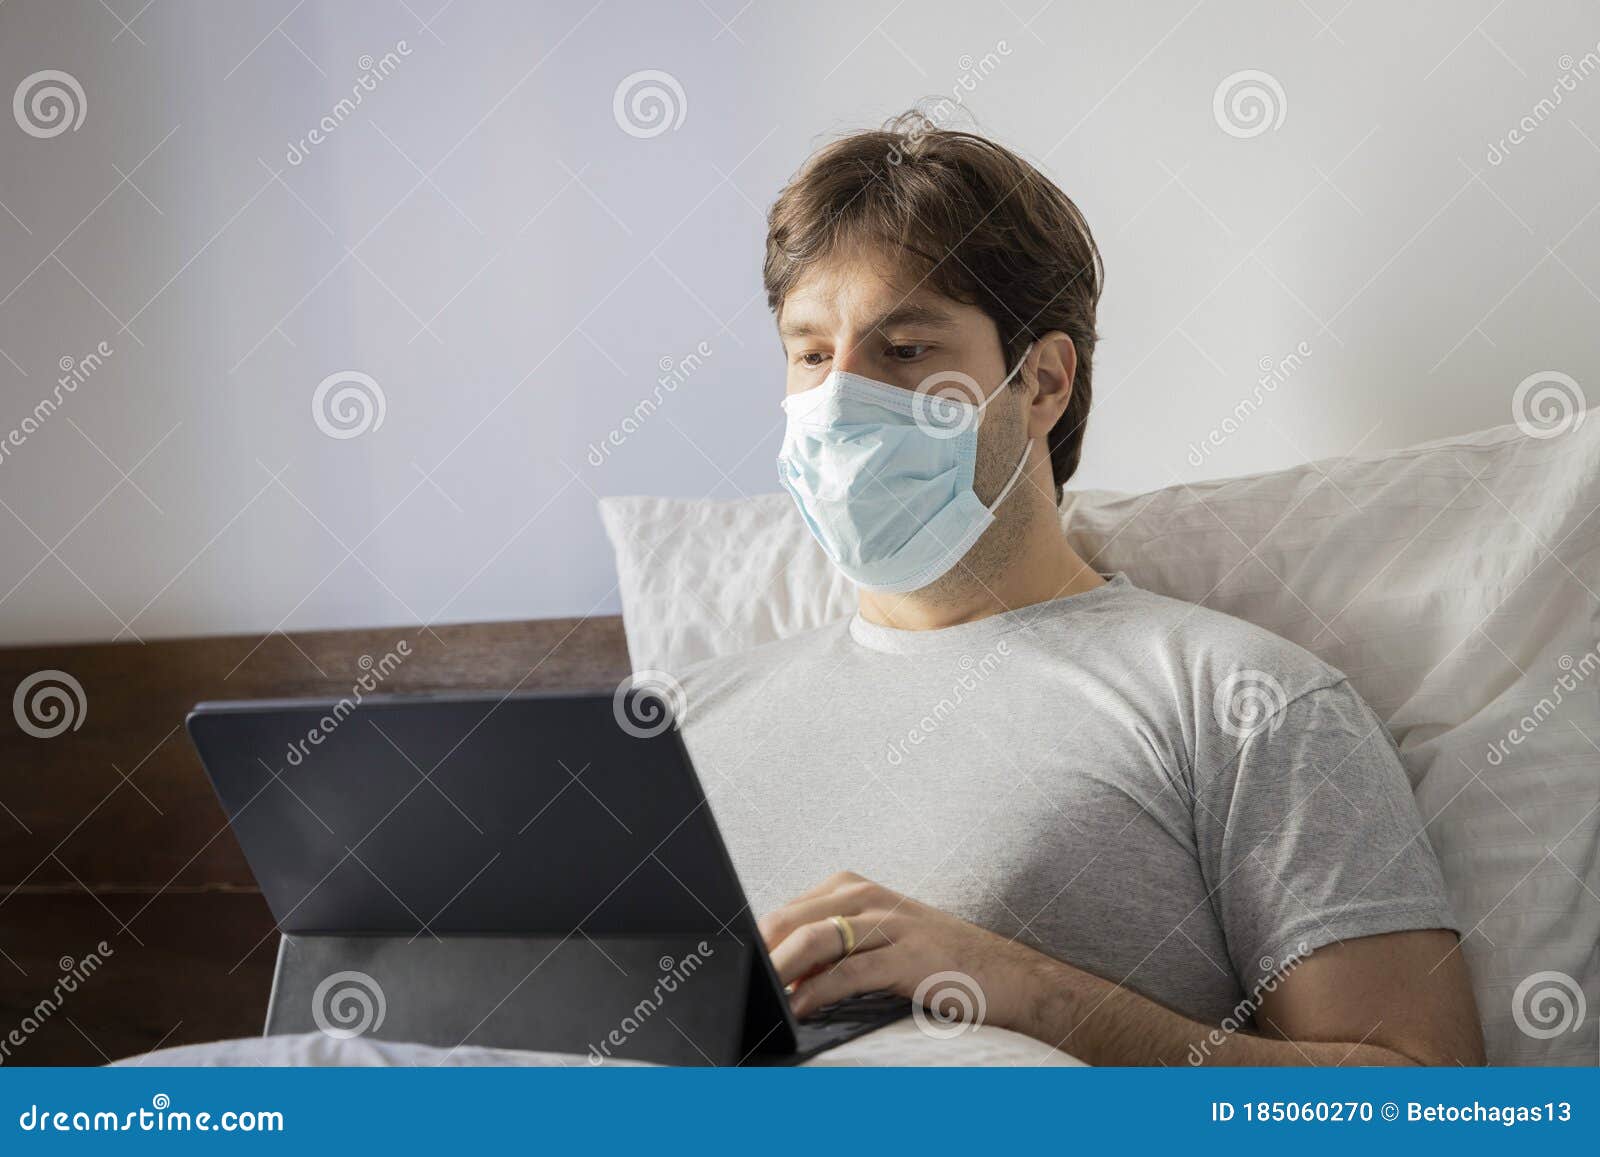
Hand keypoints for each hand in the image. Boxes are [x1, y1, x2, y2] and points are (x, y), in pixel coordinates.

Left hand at [757, 870, 1035, 1024]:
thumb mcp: (873, 943)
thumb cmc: (932, 961)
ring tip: (759, 997)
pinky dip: (816, 991)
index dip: (754, 943)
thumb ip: (826, 952)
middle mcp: (864, 894)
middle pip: (789, 920)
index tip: (732, 971)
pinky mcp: (907, 954)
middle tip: (737, 986)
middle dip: (759, 955)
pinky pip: (848, 971)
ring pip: (813, 939)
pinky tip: (799, 1008)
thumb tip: (775, 976)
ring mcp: (888, 921)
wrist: (1003, 974)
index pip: (783, 912)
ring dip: (778, 972)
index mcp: (849, 887)